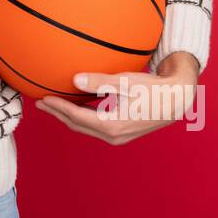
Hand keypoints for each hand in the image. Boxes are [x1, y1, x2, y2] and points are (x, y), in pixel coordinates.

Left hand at [34, 51, 199, 145]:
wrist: (177, 101)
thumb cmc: (153, 88)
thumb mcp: (127, 82)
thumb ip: (100, 82)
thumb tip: (74, 80)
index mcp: (113, 125)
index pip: (77, 117)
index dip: (58, 108)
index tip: (43, 99)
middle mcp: (114, 135)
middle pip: (78, 125)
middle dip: (58, 114)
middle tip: (41, 103)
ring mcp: (118, 137)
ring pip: (86, 127)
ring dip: (68, 117)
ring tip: (53, 105)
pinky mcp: (122, 133)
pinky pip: (95, 127)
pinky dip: (82, 117)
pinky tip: (76, 106)